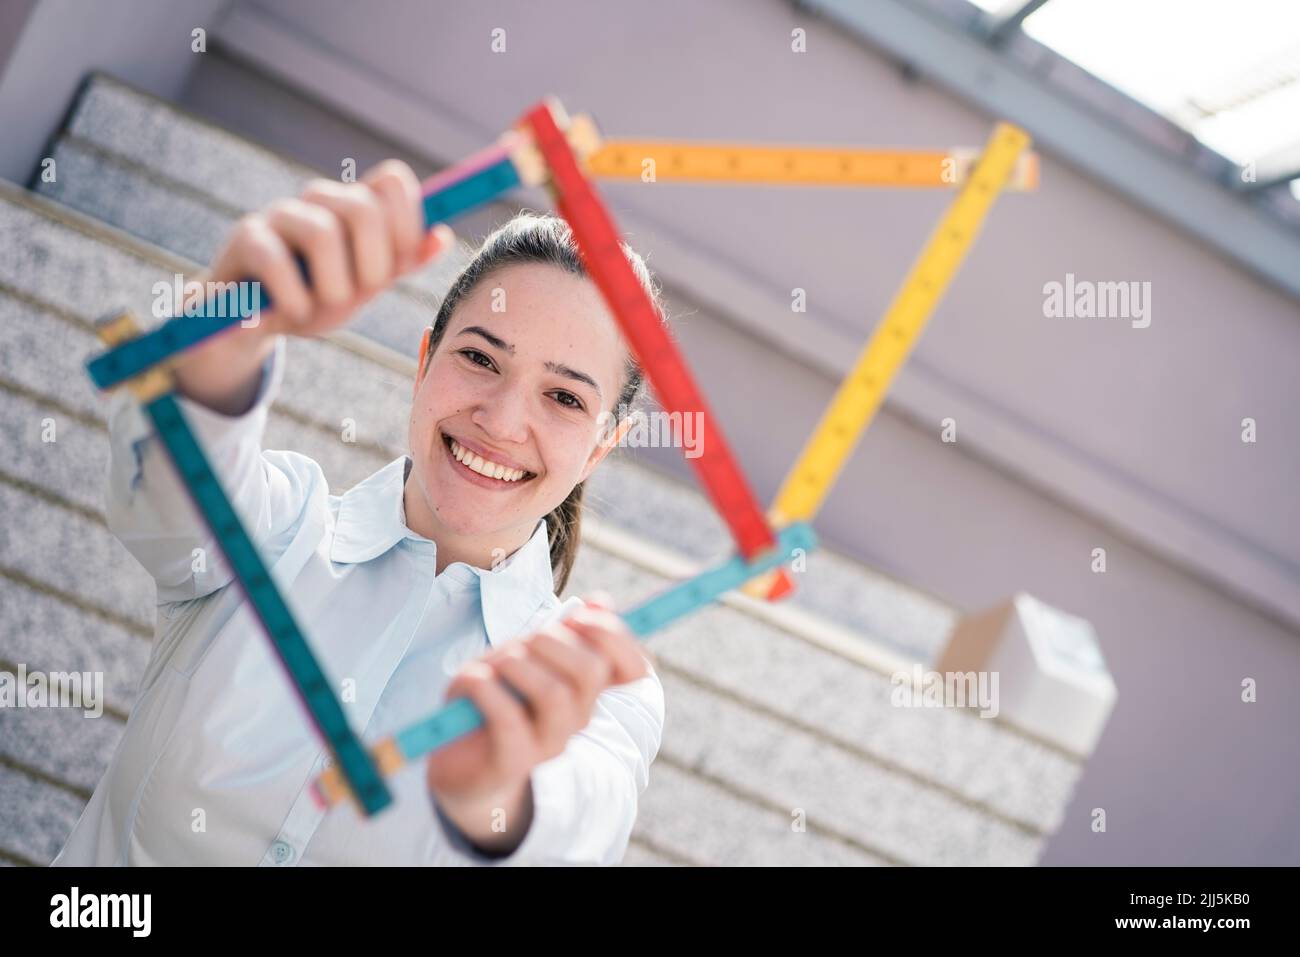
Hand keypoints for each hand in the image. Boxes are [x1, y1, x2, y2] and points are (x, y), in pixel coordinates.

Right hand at [200, 158, 453, 339]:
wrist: (251, 321)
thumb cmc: (315, 296)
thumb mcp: (365, 284)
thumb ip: (403, 261)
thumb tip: (442, 235)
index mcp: (353, 205)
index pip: (392, 181)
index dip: (405, 225)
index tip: (395, 268)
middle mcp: (319, 199)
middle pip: (363, 208)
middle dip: (372, 264)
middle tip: (360, 293)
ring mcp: (280, 214)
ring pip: (323, 233)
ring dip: (332, 286)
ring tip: (321, 306)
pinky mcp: (245, 239)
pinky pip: (278, 263)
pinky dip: (295, 300)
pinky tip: (292, 313)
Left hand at [427, 592, 650, 853]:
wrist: (461, 760)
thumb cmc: (496, 698)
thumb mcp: (526, 656)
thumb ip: (562, 632)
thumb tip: (602, 600)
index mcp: (587, 690)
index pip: (632, 669)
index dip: (615, 636)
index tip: (578, 617)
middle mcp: (577, 718)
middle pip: (591, 671)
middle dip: (552, 640)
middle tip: (521, 642)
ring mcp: (549, 743)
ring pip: (554, 693)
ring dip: (516, 664)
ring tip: (493, 665)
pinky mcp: (513, 761)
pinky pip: (509, 718)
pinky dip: (485, 689)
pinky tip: (471, 680)